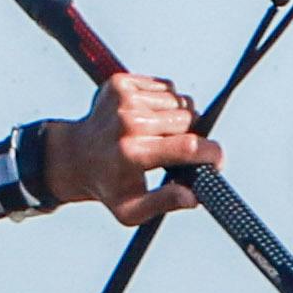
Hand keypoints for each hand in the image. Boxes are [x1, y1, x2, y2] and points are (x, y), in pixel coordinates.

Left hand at [43, 73, 210, 221]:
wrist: (74, 156)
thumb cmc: (108, 186)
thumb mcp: (130, 210)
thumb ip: (164, 203)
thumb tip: (193, 196)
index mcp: (133, 153)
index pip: (189, 147)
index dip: (213, 154)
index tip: (218, 161)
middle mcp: (129, 122)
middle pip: (190, 120)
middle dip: (193, 136)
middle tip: (177, 151)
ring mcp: (124, 99)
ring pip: (180, 101)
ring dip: (179, 118)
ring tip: (160, 135)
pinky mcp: (121, 82)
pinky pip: (166, 87)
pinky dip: (166, 102)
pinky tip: (150, 118)